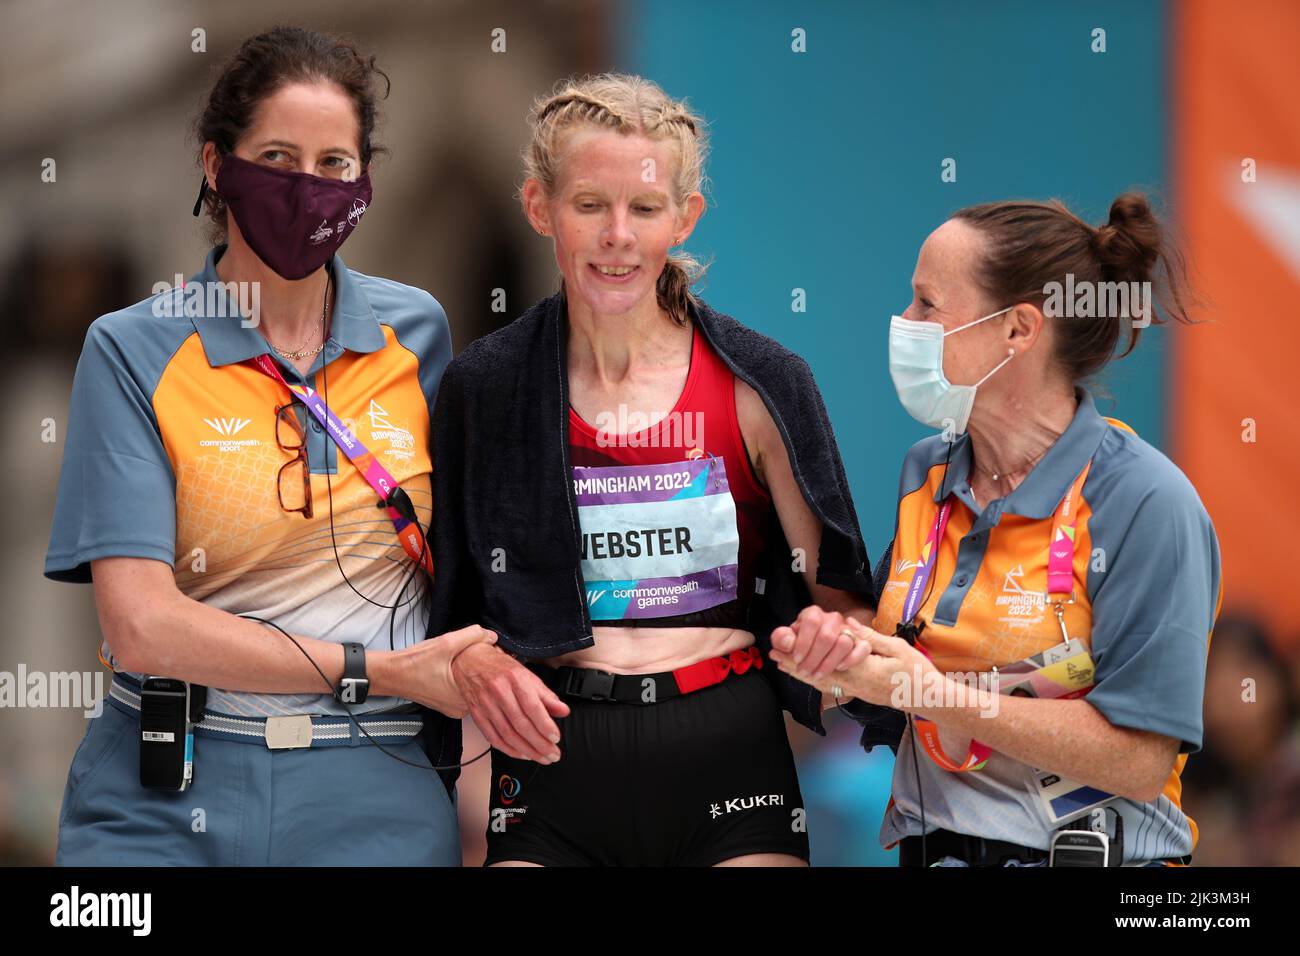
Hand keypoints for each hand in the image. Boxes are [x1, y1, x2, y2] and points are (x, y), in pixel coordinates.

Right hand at [394, 624, 497, 717]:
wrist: (390, 673)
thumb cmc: (413, 663)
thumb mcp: (446, 643)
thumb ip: (472, 635)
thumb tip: (491, 635)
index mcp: (464, 699)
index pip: (490, 683)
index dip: (490, 664)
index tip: (488, 651)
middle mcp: (459, 709)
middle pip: (482, 685)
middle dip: (480, 667)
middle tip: (472, 652)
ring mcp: (452, 708)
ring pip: (471, 686)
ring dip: (469, 672)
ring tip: (458, 659)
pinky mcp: (445, 703)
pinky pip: (460, 689)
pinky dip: (459, 678)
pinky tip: (452, 666)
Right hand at [450, 643, 569, 763]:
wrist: (470, 661)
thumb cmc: (501, 668)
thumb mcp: (528, 675)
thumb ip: (546, 695)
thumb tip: (563, 710)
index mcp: (515, 679)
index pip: (532, 707)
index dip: (545, 725)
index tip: (555, 738)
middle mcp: (499, 692)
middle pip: (521, 724)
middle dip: (539, 744)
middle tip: (552, 754)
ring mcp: (486, 704)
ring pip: (508, 734)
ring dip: (526, 750)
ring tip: (541, 757)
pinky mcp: (477, 714)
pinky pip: (493, 737)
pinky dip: (508, 749)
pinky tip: (521, 754)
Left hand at [769, 604, 869, 681]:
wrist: (817, 652)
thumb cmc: (802, 645)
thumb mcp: (788, 642)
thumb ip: (783, 640)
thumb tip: (784, 642)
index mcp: (813, 614)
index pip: (811, 622)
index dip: (803, 642)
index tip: (797, 659)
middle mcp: (832, 619)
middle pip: (827, 636)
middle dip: (814, 658)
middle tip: (805, 672)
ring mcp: (848, 630)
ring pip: (844, 643)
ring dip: (829, 663)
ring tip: (818, 675)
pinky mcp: (860, 641)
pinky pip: (863, 648)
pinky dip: (851, 660)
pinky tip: (839, 668)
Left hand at [772, 619, 936, 709]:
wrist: (928, 698)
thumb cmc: (916, 671)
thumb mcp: (897, 648)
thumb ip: (870, 638)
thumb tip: (848, 625)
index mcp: (864, 669)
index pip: (828, 659)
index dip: (806, 651)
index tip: (789, 644)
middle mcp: (855, 683)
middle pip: (818, 672)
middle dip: (794, 663)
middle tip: (774, 654)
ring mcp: (856, 691)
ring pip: (822, 682)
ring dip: (800, 672)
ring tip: (782, 664)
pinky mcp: (859, 693)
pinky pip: (831, 687)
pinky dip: (815, 681)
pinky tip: (805, 676)